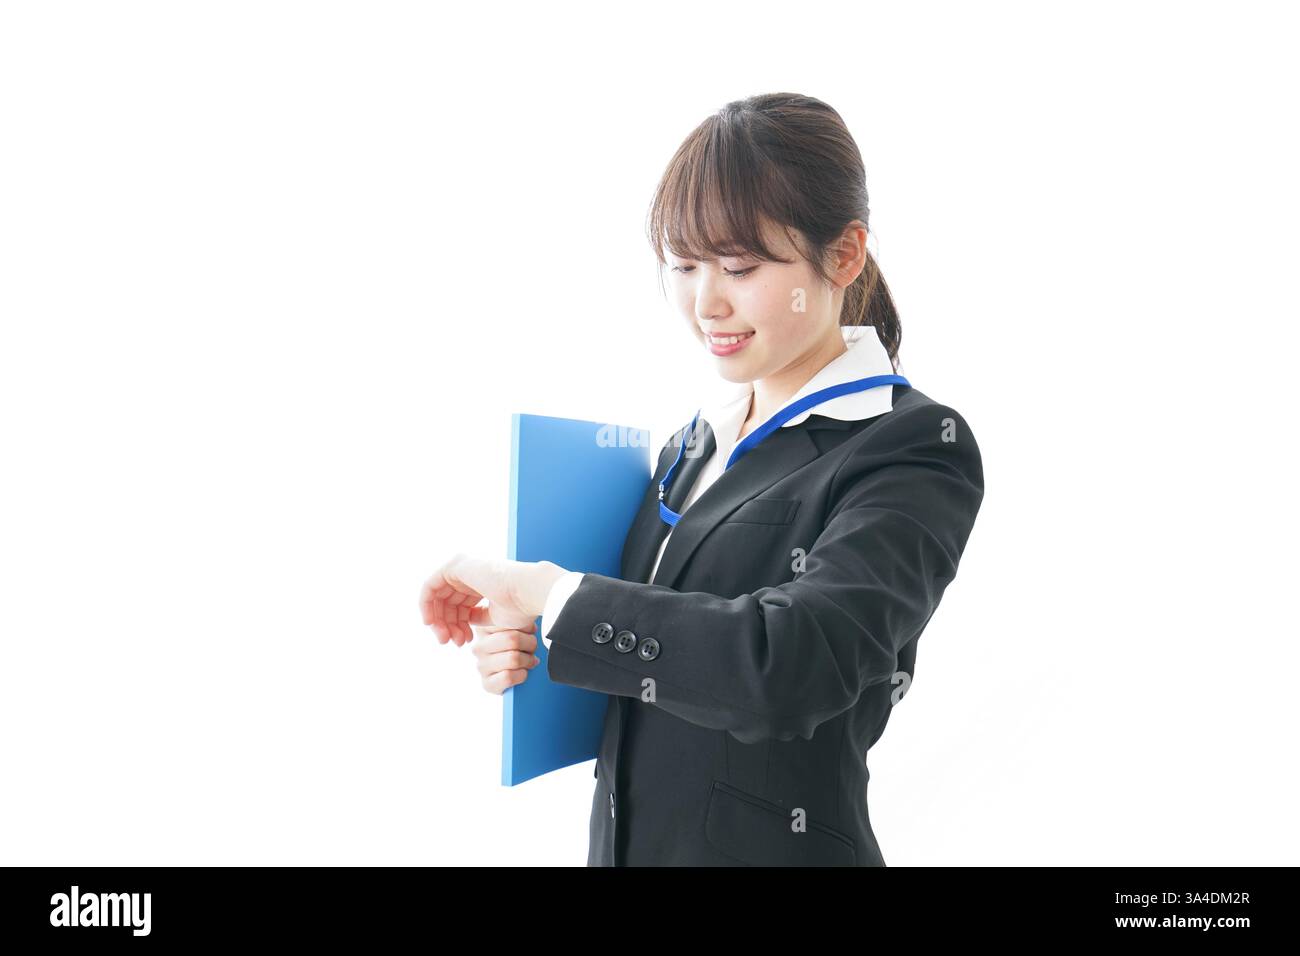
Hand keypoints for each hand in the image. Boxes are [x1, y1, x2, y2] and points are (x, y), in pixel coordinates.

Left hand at [417, 553, 566, 646]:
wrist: (527, 594)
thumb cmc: (520, 607)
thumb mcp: (493, 618)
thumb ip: (476, 617)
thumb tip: (466, 622)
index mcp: (480, 584)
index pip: (459, 606)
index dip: (458, 626)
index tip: (464, 643)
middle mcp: (469, 575)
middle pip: (446, 603)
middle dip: (446, 625)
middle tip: (450, 642)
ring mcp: (461, 569)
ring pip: (436, 597)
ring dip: (438, 621)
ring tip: (446, 638)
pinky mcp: (454, 567)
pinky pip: (429, 587)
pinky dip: (426, 605)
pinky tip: (431, 623)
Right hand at [472, 623, 541, 694]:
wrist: (518, 671)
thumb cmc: (519, 645)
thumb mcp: (519, 626)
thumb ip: (519, 618)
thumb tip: (528, 619)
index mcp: (483, 627)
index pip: (508, 620)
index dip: (526, 626)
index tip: (529, 631)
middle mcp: (478, 646)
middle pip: (512, 639)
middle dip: (530, 644)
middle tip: (531, 647)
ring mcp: (481, 666)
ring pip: (513, 658)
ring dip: (528, 660)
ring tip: (529, 660)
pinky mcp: (487, 684)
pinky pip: (509, 676)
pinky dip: (522, 675)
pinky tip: (522, 672)